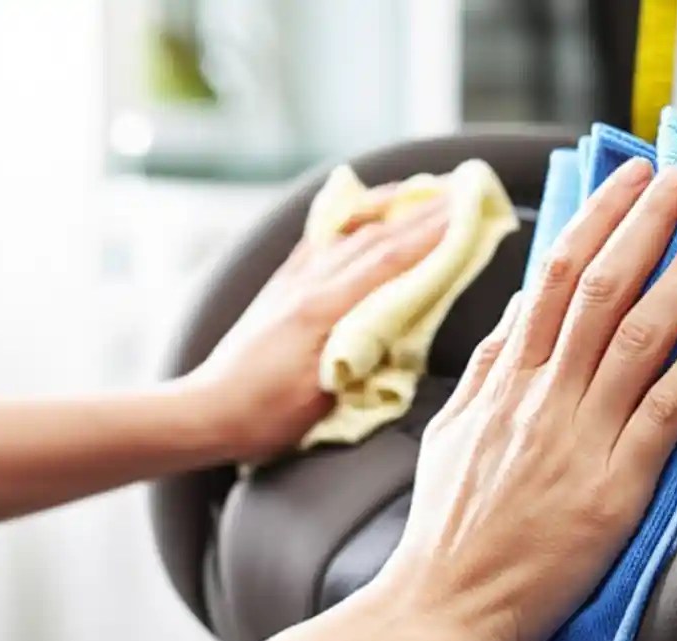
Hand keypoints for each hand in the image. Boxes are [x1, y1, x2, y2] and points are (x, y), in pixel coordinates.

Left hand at [186, 185, 446, 461]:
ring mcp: (294, 279)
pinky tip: (364, 205)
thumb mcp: (325, 395)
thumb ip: (366, 356)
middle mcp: (309, 283)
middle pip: (377, 236)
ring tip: (428, 190)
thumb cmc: (267, 415)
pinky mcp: (283, 283)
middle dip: (425, 212)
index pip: (389, 261)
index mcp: (322, 309)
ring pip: (351, 231)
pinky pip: (323, 238)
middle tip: (465, 190)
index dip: (433, 235)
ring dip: (394, 207)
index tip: (469, 214)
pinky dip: (351, 217)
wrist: (207, 411)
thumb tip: (408, 329)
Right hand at [369, 158, 676, 640]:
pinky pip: (664, 412)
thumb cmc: (449, 529)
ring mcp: (580, 441)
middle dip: (646, 225)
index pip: (556, 278)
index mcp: (506, 383)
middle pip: (601, 290)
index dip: (598, 220)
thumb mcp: (451, 433)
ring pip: (639, 336)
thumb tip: (522, 308)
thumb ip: (488, 367)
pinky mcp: (614, 490)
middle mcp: (543, 399)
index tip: (628, 182)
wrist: (444, 609)